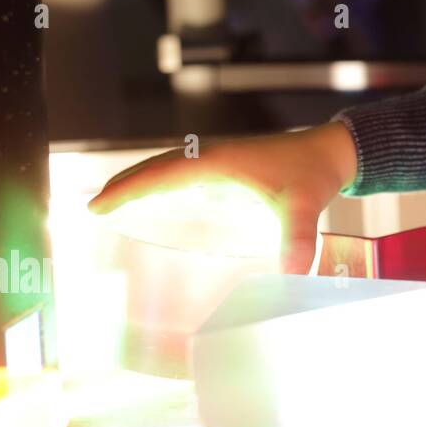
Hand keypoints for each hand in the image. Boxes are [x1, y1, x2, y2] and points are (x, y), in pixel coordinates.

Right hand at [88, 122, 357, 274]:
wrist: (333, 151)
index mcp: (220, 160)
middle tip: (92, 206)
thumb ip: (297, 240)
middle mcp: (214, 154)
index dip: (128, 188)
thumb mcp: (304, 207)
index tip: (98, 204)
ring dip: (141, 179)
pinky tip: (158, 196)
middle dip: (124, 184)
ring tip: (112, 199)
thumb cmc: (315, 173)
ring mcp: (221, 157)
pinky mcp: (231, 164)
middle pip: (157, 166)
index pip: (162, 173)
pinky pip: (185, 171)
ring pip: (169, 166)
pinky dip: (163, 180)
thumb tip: (292, 275)